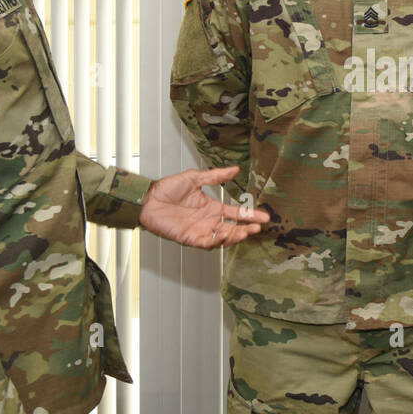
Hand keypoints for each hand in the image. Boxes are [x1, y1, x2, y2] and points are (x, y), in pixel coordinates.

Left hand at [139, 165, 269, 246]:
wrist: (148, 198)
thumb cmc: (167, 188)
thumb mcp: (195, 178)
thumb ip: (216, 176)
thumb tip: (235, 169)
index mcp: (212, 208)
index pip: (236, 214)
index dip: (250, 216)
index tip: (264, 217)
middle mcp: (208, 221)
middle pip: (233, 229)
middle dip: (246, 229)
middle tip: (258, 227)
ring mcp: (200, 231)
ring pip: (222, 239)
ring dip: (235, 236)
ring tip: (246, 231)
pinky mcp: (189, 238)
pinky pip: (206, 243)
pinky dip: (217, 241)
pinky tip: (225, 233)